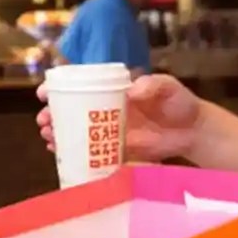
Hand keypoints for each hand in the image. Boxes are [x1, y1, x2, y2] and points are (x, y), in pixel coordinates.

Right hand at [37, 74, 202, 161]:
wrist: (193, 130)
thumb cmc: (179, 102)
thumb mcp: (168, 86)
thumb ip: (152, 85)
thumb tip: (131, 90)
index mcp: (114, 90)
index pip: (80, 85)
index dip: (59, 87)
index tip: (44, 93)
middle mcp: (106, 108)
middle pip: (72, 109)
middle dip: (52, 114)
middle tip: (43, 121)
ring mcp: (109, 130)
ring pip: (76, 130)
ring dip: (58, 132)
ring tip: (47, 137)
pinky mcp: (116, 150)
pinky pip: (89, 151)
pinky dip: (73, 152)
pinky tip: (59, 153)